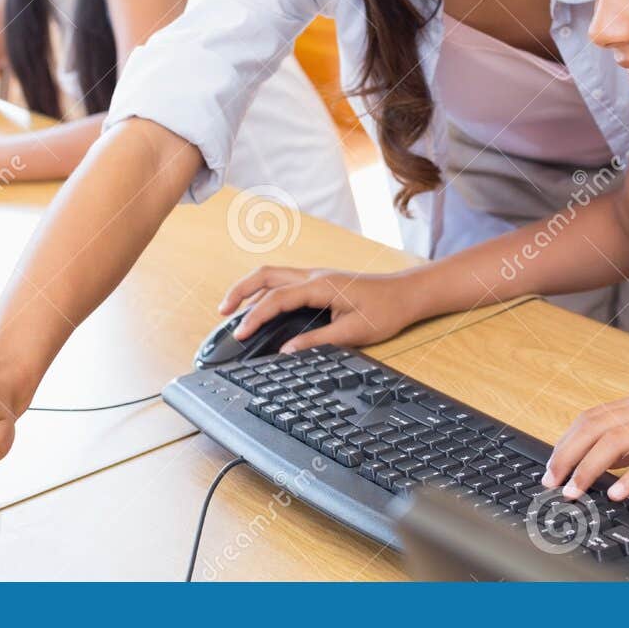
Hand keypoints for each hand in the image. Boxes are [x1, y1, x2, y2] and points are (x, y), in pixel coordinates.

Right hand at [218, 265, 424, 351]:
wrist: (406, 294)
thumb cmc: (385, 311)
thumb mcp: (353, 332)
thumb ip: (317, 342)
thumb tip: (287, 352)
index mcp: (320, 286)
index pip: (277, 298)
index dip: (254, 317)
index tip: (240, 335)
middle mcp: (314, 275)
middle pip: (266, 275)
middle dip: (240, 290)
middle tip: (222, 312)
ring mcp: (316, 276)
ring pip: (273, 275)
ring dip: (250, 289)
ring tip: (233, 311)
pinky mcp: (319, 282)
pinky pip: (284, 282)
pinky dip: (265, 292)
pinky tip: (260, 308)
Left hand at [542, 385, 628, 500]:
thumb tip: (605, 460)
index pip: (590, 418)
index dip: (565, 442)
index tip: (550, 467)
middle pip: (593, 427)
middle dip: (566, 455)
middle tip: (551, 482)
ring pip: (615, 441)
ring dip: (589, 468)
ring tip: (575, 492)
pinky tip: (619, 493)